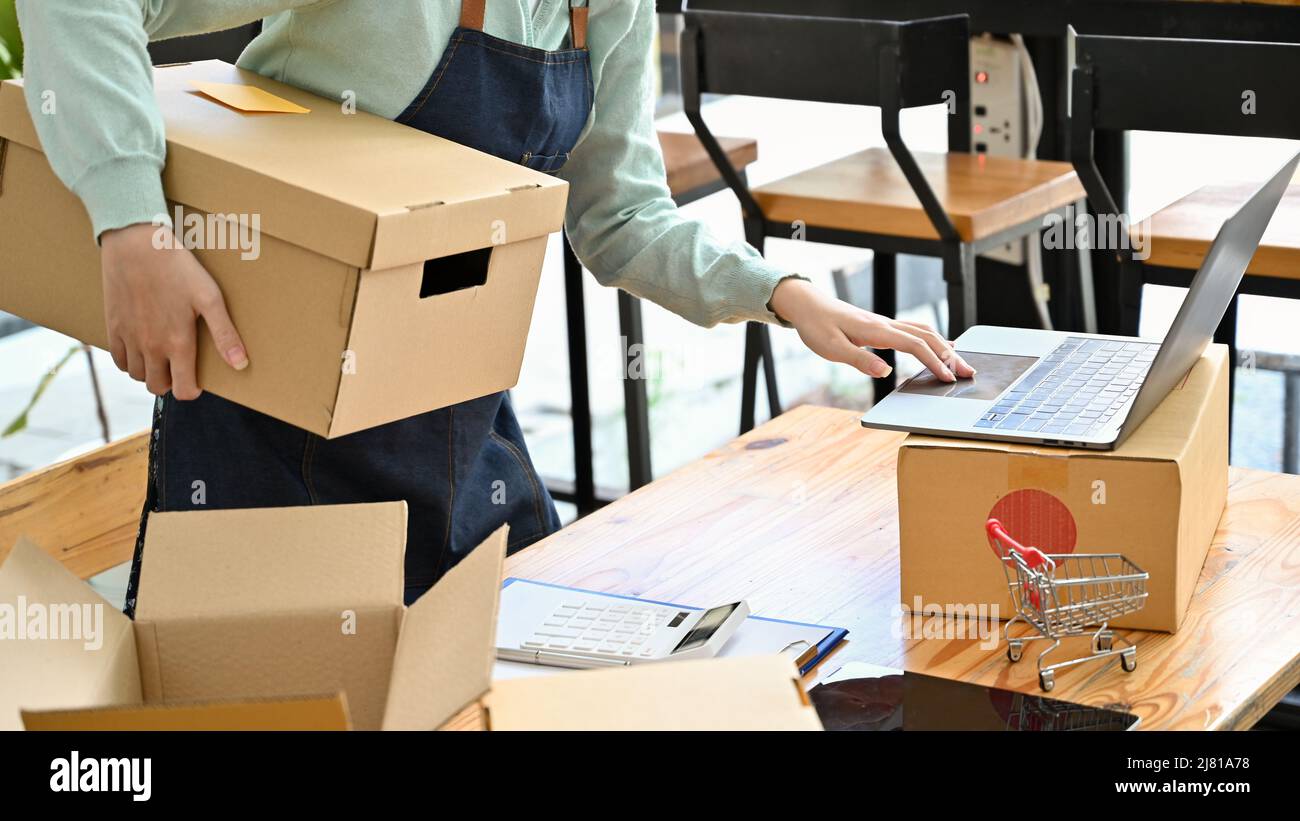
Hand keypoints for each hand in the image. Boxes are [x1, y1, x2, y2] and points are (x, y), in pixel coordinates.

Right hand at [100, 223, 247, 399]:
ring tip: (163, 357)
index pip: (183, 390)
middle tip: (181, 367)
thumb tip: (241, 365)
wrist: (136, 243)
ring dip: (151, 372)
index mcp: (177, 343)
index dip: (193, 390)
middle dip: (171, 383)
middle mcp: (150, 347)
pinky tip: (142, 349)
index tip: (198, 380)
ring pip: (137, 375)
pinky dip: (130, 361)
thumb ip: (224, 334)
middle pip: (158, 387)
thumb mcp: (210, 297)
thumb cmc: (178, 268)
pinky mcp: (113, 326)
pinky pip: (118, 360)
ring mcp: (129, 338)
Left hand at [769, 277, 974, 381]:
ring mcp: (885, 324)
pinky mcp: (881, 326)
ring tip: (960, 363)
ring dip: (944, 347)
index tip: (948, 379)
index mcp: (876, 331)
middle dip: (950, 356)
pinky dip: (932, 339)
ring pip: (924, 332)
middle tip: (968, 373)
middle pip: (928, 337)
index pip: (915, 345)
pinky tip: (939, 346)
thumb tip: (885, 372)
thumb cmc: (817, 327)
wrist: (807, 306)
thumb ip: (860, 360)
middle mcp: (885, 324)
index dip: (934, 362)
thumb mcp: (832, 348)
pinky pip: (914, 331)